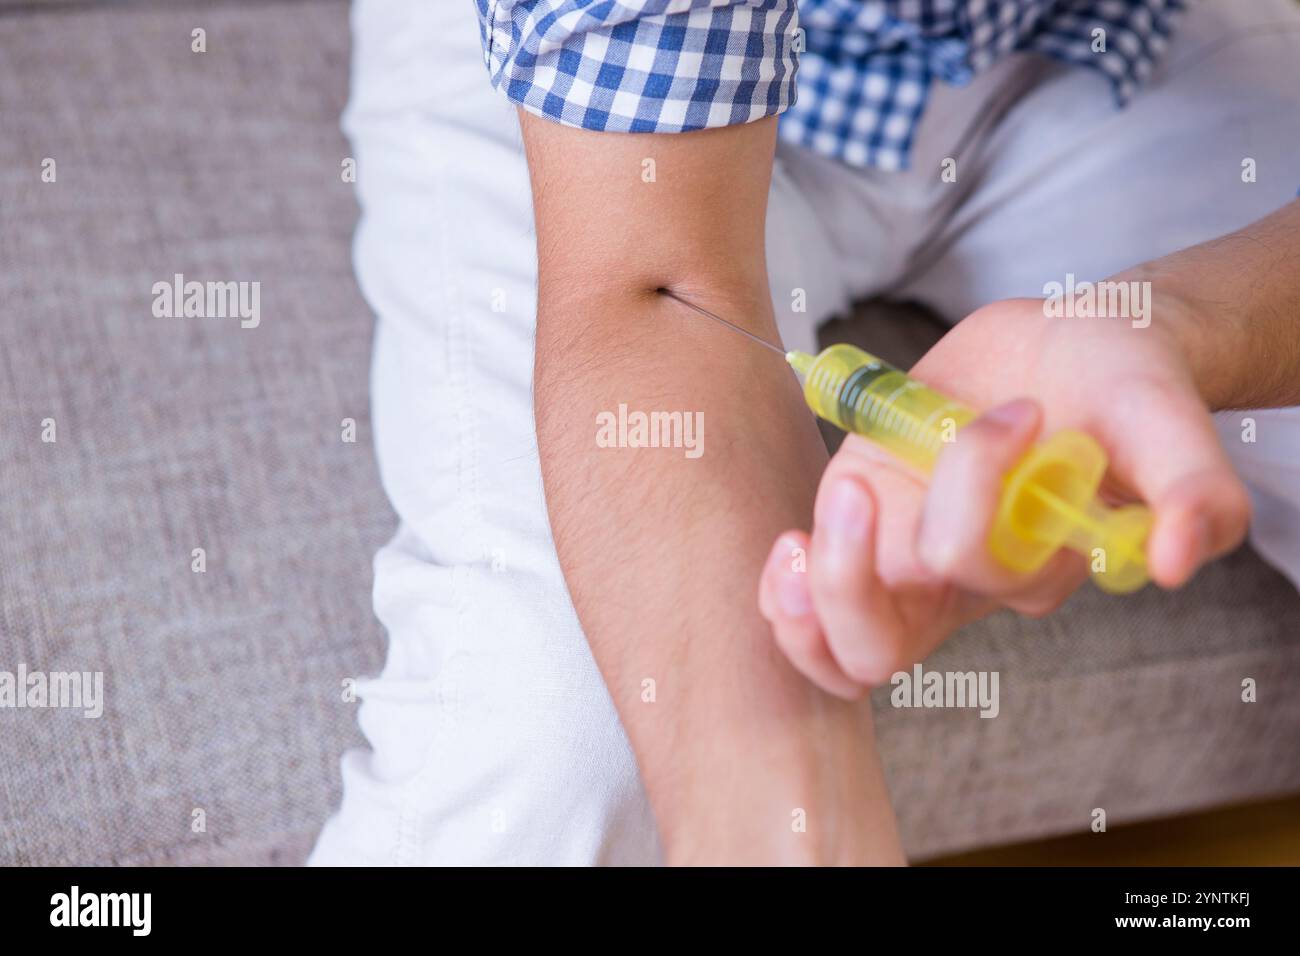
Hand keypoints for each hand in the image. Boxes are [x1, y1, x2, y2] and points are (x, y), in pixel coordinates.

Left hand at [758, 297, 1251, 698]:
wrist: (1073, 350)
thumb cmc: (1121, 390)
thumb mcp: (1168, 420)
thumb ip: (1193, 489)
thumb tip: (1178, 557)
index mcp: (1030, 567)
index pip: (987, 573)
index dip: (977, 502)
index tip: (1016, 412)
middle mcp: (958, 577)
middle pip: (883, 648)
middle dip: (851, 583)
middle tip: (859, 488)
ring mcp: (900, 553)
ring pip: (836, 643)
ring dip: (805, 601)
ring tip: (802, 538)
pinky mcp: (859, 514)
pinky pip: (805, 599)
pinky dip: (784, 593)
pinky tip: (788, 545)